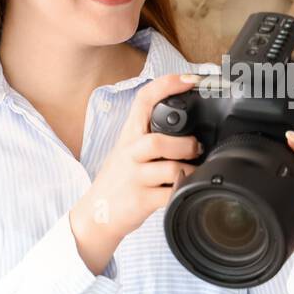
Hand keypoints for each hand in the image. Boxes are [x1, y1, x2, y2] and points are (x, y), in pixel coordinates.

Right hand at [68, 73, 202, 273]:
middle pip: (157, 141)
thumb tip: (190, 126)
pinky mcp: (140, 200)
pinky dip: (182, 191)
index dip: (167, 86)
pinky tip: (185, 189)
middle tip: (197, 147)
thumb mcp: (128, 150)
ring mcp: (134, 178)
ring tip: (193, 171)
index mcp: (129, 135)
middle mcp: (129, 154)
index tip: (190, 78)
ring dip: (189, 169)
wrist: (96, 214)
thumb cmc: (119, 179)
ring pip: (168, 169)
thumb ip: (151, 135)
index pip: (144, 101)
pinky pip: (169, 195)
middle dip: (184, 144)